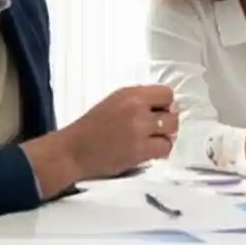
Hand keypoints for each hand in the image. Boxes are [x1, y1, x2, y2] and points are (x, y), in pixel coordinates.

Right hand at [61, 84, 178, 178]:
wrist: (73, 151)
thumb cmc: (91, 127)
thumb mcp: (114, 102)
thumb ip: (137, 101)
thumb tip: (163, 108)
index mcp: (130, 94)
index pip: (166, 93)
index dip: (165, 105)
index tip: (158, 113)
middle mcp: (136, 108)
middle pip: (172, 113)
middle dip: (167, 122)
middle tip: (156, 130)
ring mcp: (139, 130)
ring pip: (172, 130)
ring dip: (165, 137)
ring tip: (153, 141)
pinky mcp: (139, 150)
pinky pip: (165, 148)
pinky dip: (161, 150)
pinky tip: (151, 151)